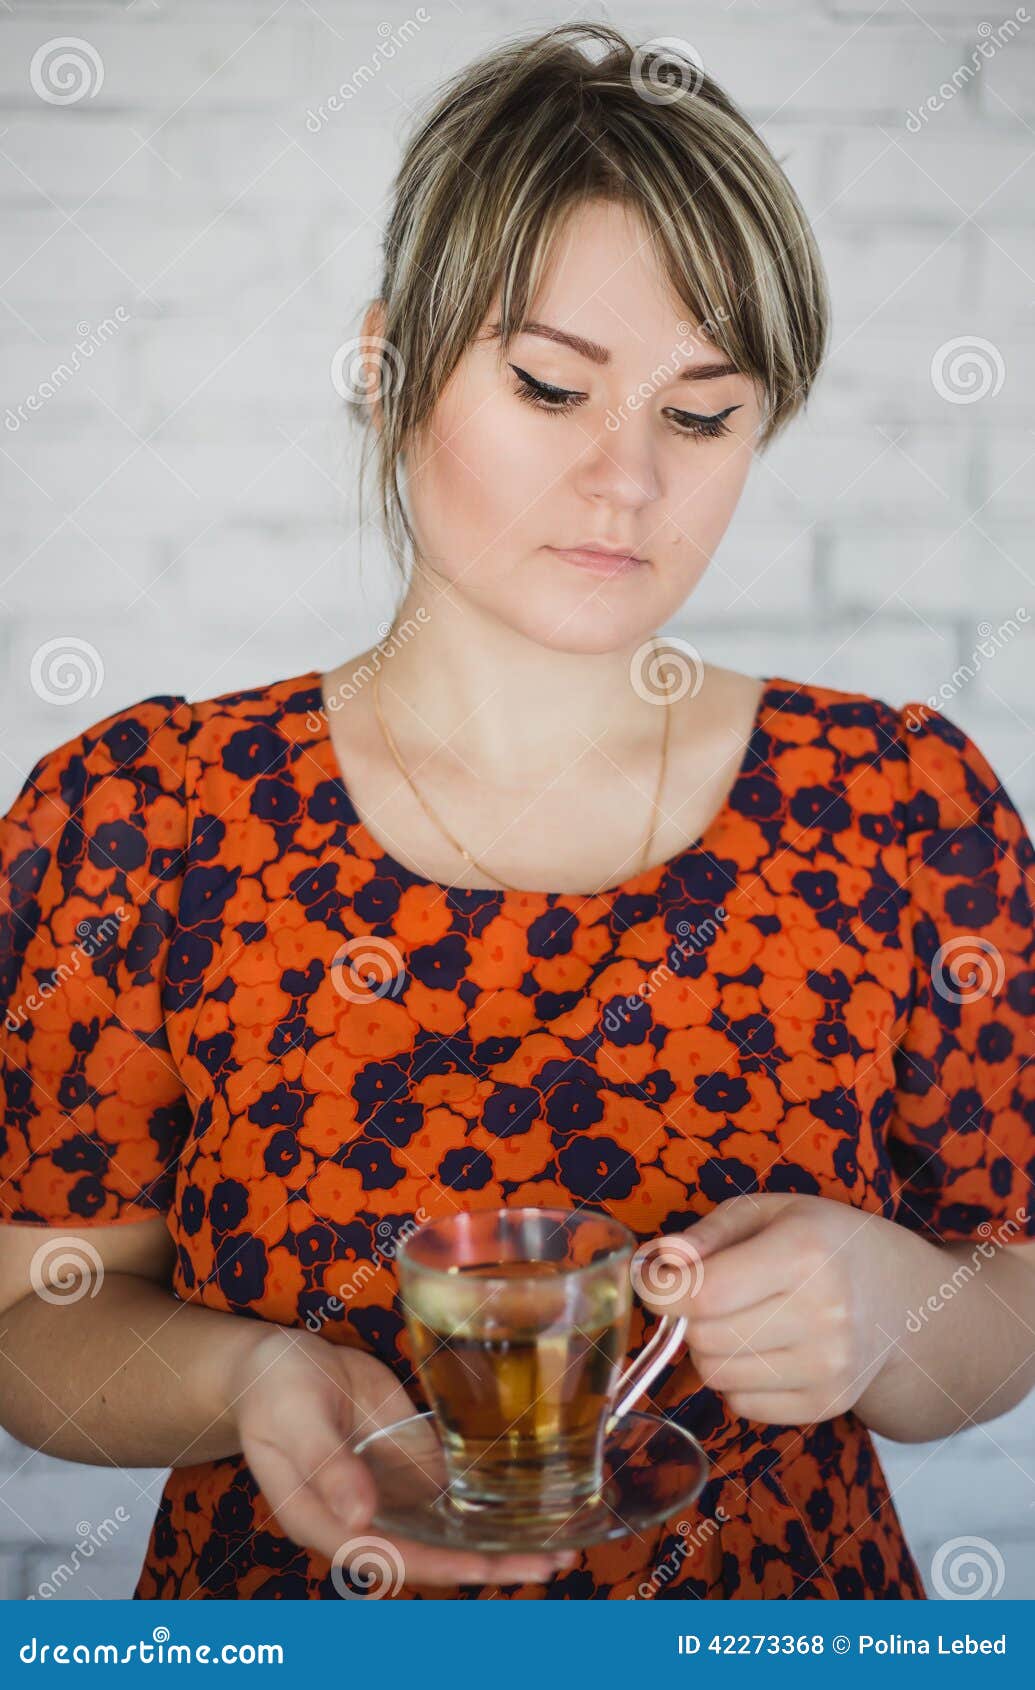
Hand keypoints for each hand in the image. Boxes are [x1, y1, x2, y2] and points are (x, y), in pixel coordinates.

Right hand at [231, 1328, 576, 1588]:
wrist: (274, 1361)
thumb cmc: (273, 1390)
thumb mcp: (295, 1418)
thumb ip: (328, 1466)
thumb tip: (360, 1516)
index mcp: (325, 1521)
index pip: (393, 1556)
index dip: (444, 1564)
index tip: (491, 1566)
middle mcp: (365, 1518)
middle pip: (431, 1552)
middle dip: (489, 1561)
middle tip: (549, 1562)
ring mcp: (389, 1493)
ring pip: (447, 1527)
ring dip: (497, 1537)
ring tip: (556, 1542)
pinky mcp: (406, 1465)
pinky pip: (448, 1491)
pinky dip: (486, 1501)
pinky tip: (528, 1501)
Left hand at [633, 1194, 907, 1425]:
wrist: (902, 1300)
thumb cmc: (824, 1243)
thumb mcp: (771, 1211)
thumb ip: (708, 1232)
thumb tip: (659, 1263)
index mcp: (806, 1252)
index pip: (704, 1293)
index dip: (662, 1289)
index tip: (657, 1280)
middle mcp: (824, 1313)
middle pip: (704, 1337)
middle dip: (689, 1317)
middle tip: (709, 1295)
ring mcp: (829, 1367)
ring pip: (716, 1376)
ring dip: (710, 1350)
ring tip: (741, 1319)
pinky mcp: (827, 1405)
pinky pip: (741, 1405)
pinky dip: (736, 1380)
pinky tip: (763, 1349)